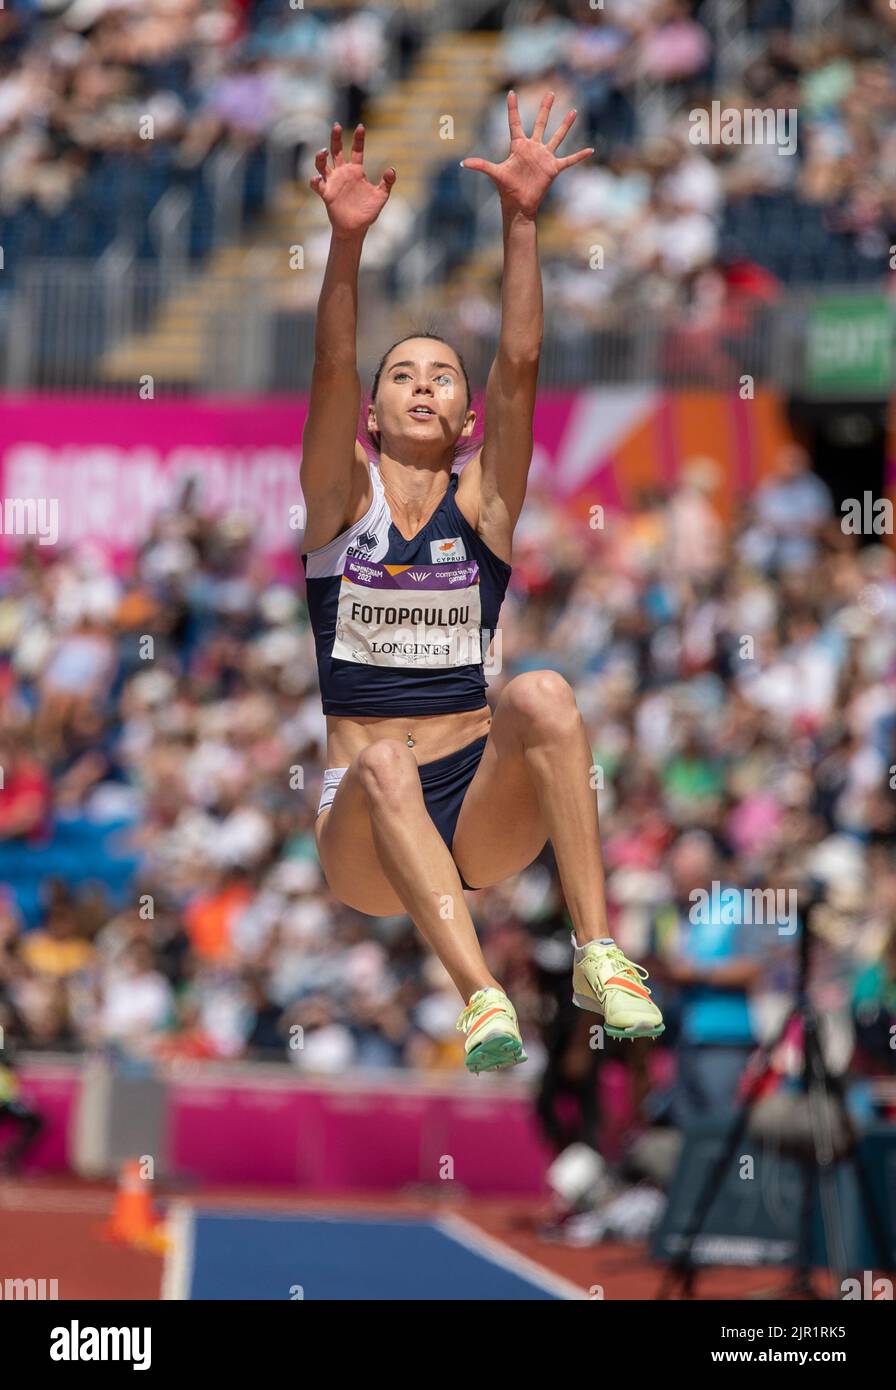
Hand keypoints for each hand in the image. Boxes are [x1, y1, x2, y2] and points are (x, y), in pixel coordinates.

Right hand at [310, 123, 395, 236]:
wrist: (355, 229)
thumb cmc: (367, 212)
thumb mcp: (381, 196)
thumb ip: (387, 183)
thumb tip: (392, 169)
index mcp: (356, 171)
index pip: (357, 150)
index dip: (359, 139)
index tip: (361, 127)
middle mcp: (343, 173)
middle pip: (336, 151)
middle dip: (336, 138)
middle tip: (336, 126)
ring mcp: (333, 182)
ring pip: (322, 164)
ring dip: (320, 157)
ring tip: (322, 152)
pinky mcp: (326, 193)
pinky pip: (317, 184)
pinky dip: (315, 180)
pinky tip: (317, 179)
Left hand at [460, 91, 591, 218]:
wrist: (519, 206)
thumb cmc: (507, 190)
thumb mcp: (495, 174)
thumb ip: (481, 165)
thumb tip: (463, 163)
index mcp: (518, 146)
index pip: (515, 122)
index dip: (512, 108)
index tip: (511, 93)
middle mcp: (533, 148)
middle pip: (539, 123)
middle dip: (545, 108)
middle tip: (550, 92)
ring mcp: (544, 157)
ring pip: (557, 136)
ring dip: (565, 125)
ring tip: (573, 112)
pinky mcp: (553, 168)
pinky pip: (569, 160)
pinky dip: (579, 156)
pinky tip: (590, 150)